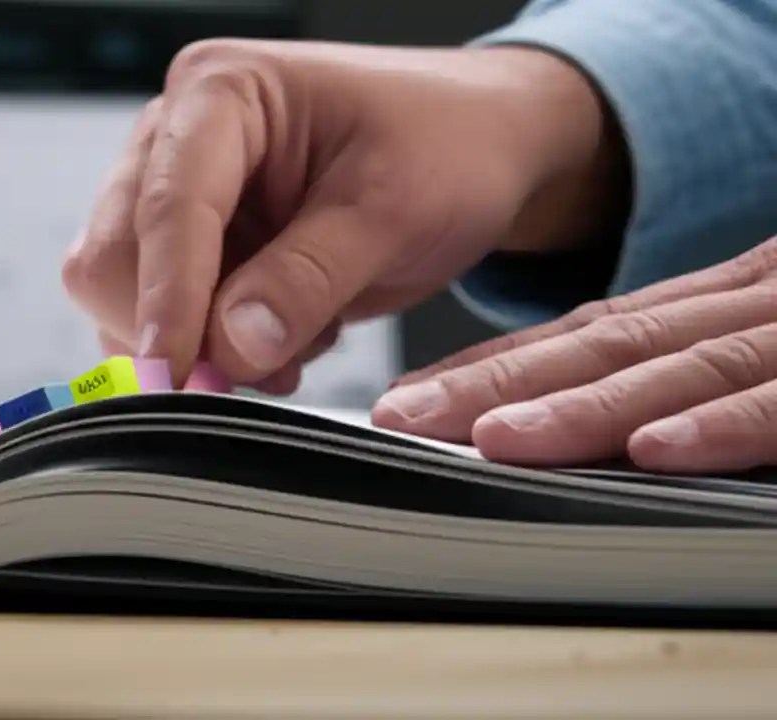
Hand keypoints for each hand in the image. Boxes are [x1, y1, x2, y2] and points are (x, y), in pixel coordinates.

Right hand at [61, 38, 627, 390]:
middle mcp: (176, 138)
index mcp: (220, 92)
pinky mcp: (193, 248)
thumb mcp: (394, 209)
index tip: (178, 375)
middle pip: (113, 256)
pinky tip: (283, 341)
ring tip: (291, 349)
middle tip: (249, 375)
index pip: (166, 206)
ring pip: (125, 296)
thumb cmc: (447, 144)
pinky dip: (213, 350)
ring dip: (197, 346)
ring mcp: (176, 194)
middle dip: (175, 330)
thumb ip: (309, 276)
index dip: (167, 298)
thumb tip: (234, 345)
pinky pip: (164, 319)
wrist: (482, 150)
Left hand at [373, 237, 776, 473]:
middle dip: (494, 385)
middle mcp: (749, 306)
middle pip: (604, 345)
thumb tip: (605, 426)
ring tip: (488, 438)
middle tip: (401, 417)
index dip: (494, 365)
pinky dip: (717, 426)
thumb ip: (697, 367)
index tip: (408, 397)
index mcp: (725, 299)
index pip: (587, 333)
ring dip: (577, 406)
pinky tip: (650, 451)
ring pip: (675, 367)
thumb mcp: (776, 333)